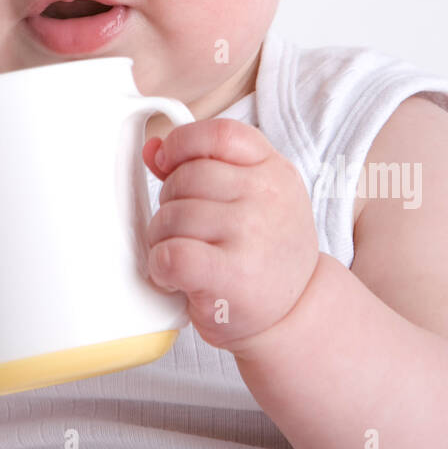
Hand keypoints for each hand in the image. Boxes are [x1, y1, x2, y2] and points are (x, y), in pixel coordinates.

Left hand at [142, 119, 319, 356]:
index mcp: (274, 170)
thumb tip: (153, 150)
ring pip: (174, 215)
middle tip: (182, 228)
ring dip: (162, 237)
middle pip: (188, 176)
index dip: (182, 144)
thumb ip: (201, 167)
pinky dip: (161, 265)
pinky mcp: (232, 276)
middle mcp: (268, 196)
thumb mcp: (249, 199)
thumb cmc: (263, 253)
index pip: (220, 134)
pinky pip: (172, 253)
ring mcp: (252, 234)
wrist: (294, 315)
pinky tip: (174, 275)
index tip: (168, 164)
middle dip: (170, 201)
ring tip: (181, 253)